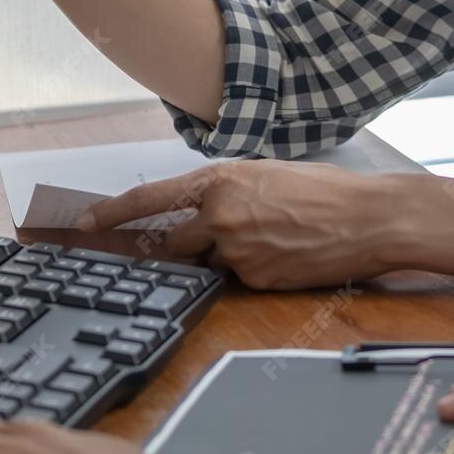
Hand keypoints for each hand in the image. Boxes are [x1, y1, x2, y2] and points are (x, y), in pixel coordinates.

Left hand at [77, 161, 404, 289]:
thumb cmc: (326, 189)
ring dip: (227, 254)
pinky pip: (239, 278)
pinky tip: (287, 254)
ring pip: (210, 262)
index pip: (148, 200)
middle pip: (174, 243)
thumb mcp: (266, 173)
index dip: (111, 213)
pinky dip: (255, 269)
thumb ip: (227, 188)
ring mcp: (237, 253)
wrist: (369, 219)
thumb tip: (200, 207)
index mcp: (219, 181)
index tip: (83, 221)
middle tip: (216, 236)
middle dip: (185, 244)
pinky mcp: (256, 280)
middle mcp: (220, 217)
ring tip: (273, 238)